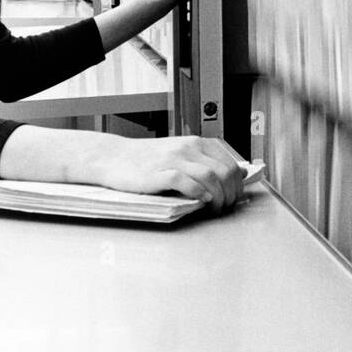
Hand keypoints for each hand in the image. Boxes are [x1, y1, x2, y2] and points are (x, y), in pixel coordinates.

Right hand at [96, 136, 243, 210]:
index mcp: (196, 143)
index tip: (233, 198)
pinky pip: (185, 181)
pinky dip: (198, 192)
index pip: (230, 164)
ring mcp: (173, 159)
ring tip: (215, 208)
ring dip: (218, 196)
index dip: (237, 185)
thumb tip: (237, 175)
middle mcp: (188, 148)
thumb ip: (208, 162)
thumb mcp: (182, 154)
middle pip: (224, 171)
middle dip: (230, 194)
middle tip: (225, 207)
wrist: (114, 157)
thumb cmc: (147, 159)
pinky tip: (201, 201)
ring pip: (210, 176)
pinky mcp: (158, 173)